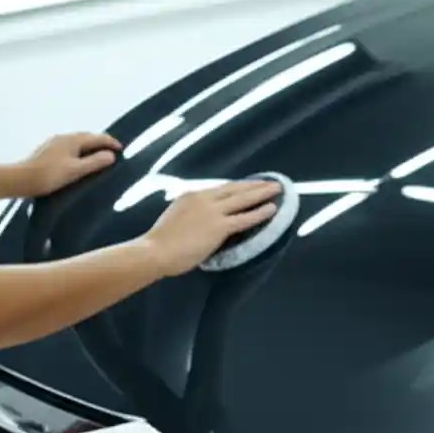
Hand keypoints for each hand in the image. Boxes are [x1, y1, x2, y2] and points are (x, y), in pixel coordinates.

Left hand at [18, 133, 122, 196]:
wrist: (21, 179)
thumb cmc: (50, 175)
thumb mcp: (76, 170)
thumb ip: (95, 162)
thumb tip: (111, 155)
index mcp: (72, 140)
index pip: (97, 137)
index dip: (110, 142)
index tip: (122, 149)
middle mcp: (63, 138)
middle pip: (87, 137)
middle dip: (101, 143)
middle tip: (112, 153)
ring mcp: (54, 143)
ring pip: (77, 142)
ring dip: (89, 147)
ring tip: (98, 158)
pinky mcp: (48, 151)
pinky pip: (70, 147)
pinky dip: (79, 152)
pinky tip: (79, 162)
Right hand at [138, 181, 281, 276]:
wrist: (155, 251)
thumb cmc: (161, 241)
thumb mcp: (175, 216)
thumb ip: (190, 213)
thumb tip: (200, 218)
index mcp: (191, 195)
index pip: (220, 188)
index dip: (238, 186)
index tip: (250, 184)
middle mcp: (204, 199)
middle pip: (235, 189)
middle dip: (255, 185)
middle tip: (272, 182)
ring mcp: (213, 212)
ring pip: (243, 199)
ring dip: (262, 193)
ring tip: (278, 190)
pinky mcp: (219, 227)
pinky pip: (245, 218)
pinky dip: (260, 213)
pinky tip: (273, 209)